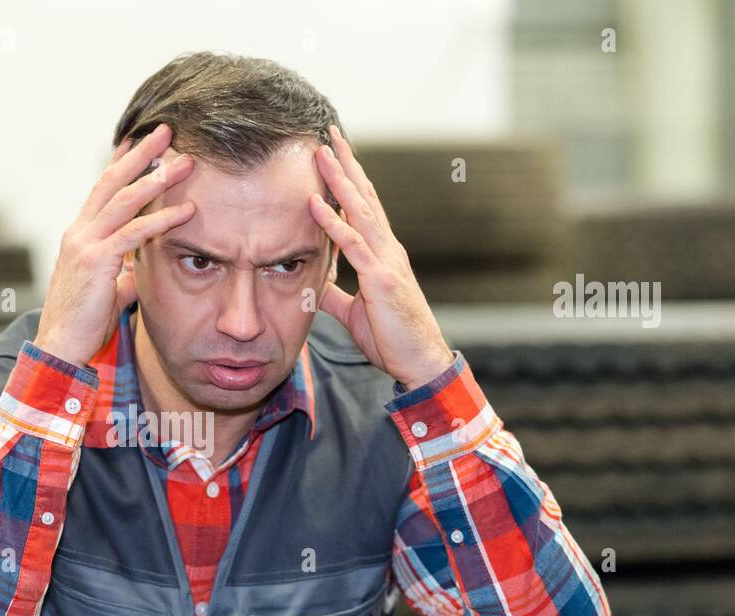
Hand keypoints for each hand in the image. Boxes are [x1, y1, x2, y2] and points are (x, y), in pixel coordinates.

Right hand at [33, 123, 196, 367]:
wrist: (60, 348)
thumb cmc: (83, 324)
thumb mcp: (108, 293)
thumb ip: (124, 276)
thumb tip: (140, 271)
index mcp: (79, 235)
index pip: (103, 189)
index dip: (122, 162)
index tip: (141, 140)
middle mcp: (79, 232)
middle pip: (112, 181)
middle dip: (141, 154)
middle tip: (166, 131)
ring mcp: (85, 244)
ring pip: (124, 200)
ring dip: (157, 178)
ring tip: (185, 162)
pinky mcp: (96, 262)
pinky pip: (133, 234)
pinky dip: (162, 220)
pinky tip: (187, 212)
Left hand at [307, 124, 453, 389]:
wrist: (419, 362)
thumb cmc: (391, 338)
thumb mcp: (354, 312)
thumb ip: (336, 293)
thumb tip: (315, 282)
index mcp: (382, 254)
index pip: (364, 207)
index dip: (349, 179)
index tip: (334, 153)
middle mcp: (387, 249)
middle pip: (365, 197)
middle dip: (346, 164)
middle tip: (329, 133)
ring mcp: (386, 261)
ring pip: (360, 211)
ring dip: (339, 180)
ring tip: (321, 153)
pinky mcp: (381, 279)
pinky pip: (353, 245)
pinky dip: (333, 222)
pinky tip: (316, 202)